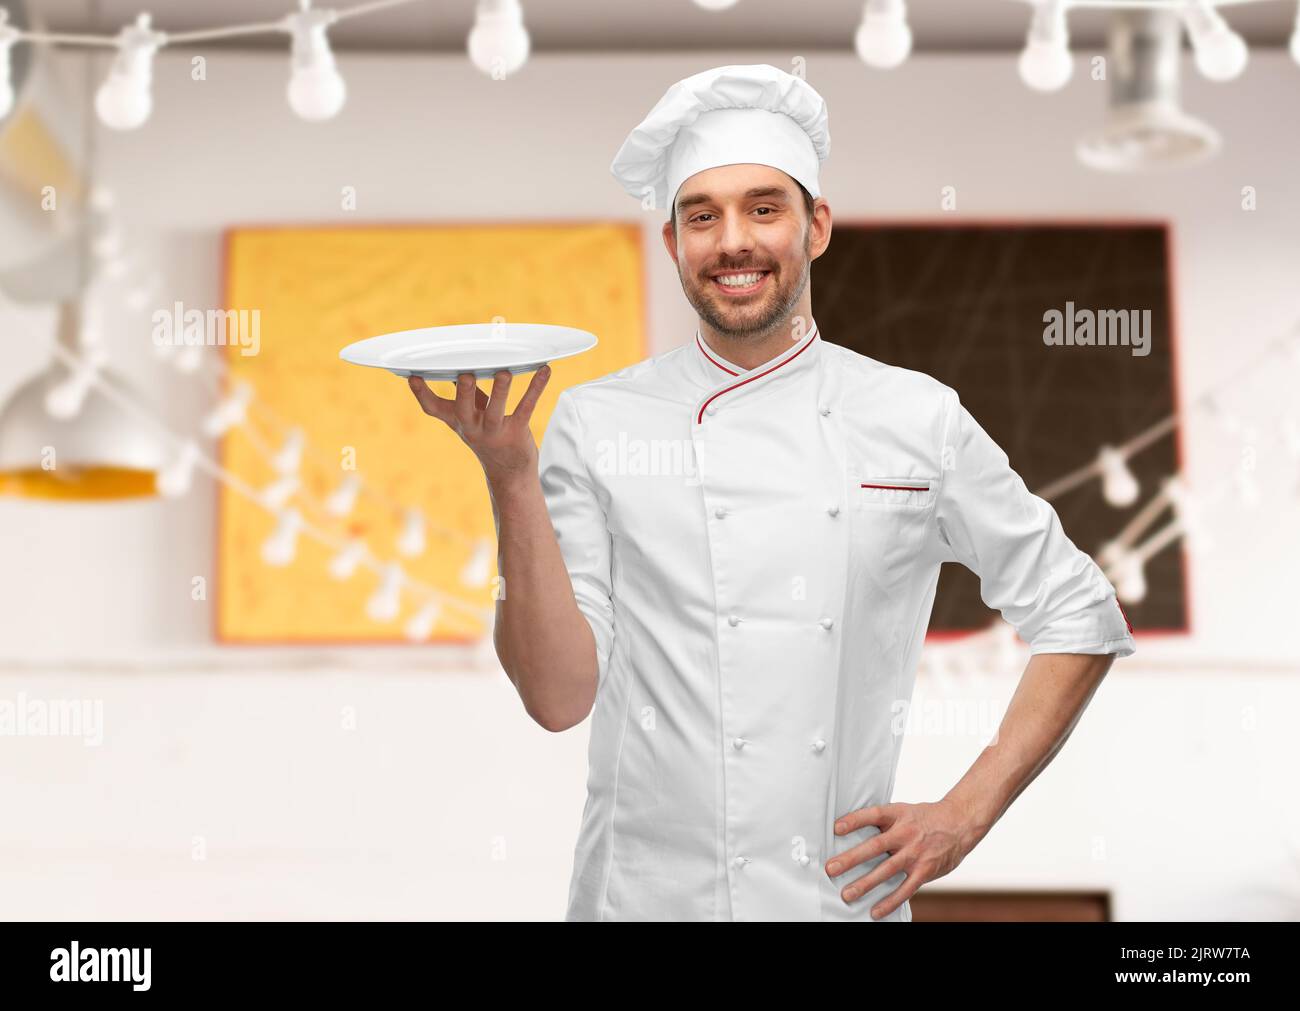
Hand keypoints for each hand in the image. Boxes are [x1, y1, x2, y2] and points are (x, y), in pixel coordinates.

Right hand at [407, 366, 550, 486]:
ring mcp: (494, 432)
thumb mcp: (473, 418)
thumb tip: (460, 373)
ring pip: (495, 411)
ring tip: (505, 373)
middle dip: (465, 393)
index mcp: (458, 421)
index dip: (421, 394)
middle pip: (463, 410)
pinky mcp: (516, 433)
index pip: (433, 408)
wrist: (510, 474)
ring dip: (500, 391)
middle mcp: (472, 428)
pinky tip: (544, 371)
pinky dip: (535, 389)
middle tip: (465, 376)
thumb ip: (469, 396)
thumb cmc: (490, 438)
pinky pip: (525, 409)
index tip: (412, 377)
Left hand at [824, 799, 975, 918]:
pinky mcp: (924, 870)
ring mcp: (915, 853)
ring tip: (847, 894)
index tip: (836, 828)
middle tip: (831, 868)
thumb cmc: (925, 818)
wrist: (960, 823)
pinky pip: (905, 889)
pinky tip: (876, 911)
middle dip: (851, 858)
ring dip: (865, 884)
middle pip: (874, 846)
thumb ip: (883, 821)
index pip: (873, 815)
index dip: (854, 820)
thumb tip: (852, 827)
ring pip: (886, 870)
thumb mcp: (904, 810)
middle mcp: (905, 833)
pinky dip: (890, 901)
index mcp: (898, 814)